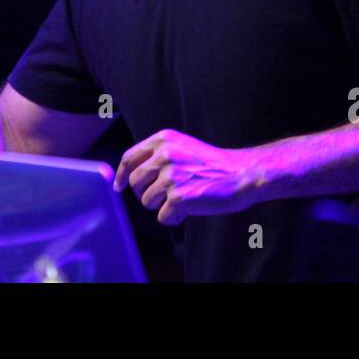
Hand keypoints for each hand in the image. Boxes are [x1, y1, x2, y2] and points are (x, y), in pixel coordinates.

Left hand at [113, 129, 261, 225]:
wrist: (240, 175)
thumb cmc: (211, 164)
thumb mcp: (182, 147)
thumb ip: (157, 155)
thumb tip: (129, 175)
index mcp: (164, 140)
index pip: (129, 158)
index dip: (121, 175)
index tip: (119, 186)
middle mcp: (165, 154)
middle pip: (135, 182)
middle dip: (145, 194)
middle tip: (163, 196)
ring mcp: (172, 176)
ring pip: (147, 201)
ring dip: (161, 206)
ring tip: (180, 200)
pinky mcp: (180, 197)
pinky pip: (162, 216)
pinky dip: (172, 218)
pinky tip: (186, 212)